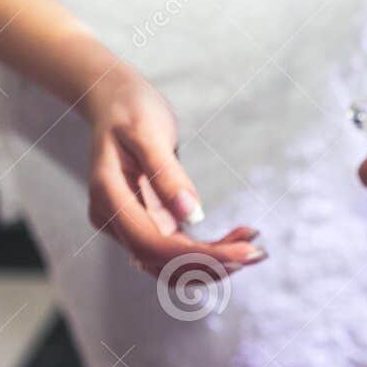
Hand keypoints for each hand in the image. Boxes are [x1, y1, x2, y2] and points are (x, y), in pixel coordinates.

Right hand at [82, 67, 263, 275]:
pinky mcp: (144, 225)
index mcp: (108, 197)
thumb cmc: (130, 109)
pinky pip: (176, 251)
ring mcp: (125, 226)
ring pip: (171, 266)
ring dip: (213, 264)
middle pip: (163, 263)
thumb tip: (192, 216)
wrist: (112, 101)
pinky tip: (237, 240)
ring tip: (253, 249)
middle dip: (213, 264)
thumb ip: (166, 173)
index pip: (153, 245)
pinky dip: (207, 253)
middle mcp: (111, 220)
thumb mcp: (148, 131)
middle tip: (258, 253)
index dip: (199, 256)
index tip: (243, 253)